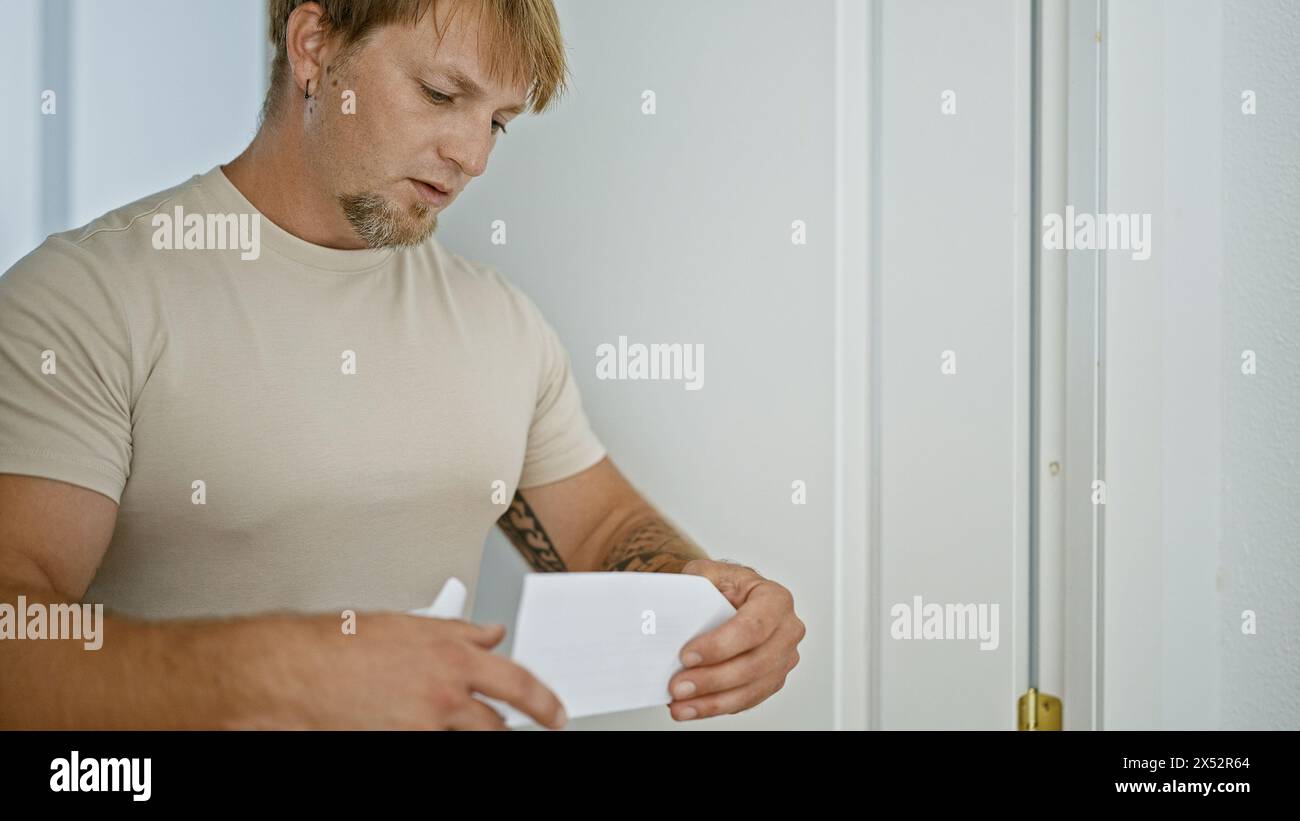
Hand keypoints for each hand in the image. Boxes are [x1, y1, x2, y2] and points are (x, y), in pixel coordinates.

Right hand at [290, 613, 566, 729]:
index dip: (544, 702)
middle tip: (505, 726)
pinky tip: (425, 727)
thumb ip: (459, 631)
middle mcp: (444, 694)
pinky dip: (437, 737)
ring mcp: (424, 725)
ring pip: (468, 740)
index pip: (518, 683)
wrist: (297, 672)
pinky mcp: (403, 742)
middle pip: (496, 724)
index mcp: (453, 657)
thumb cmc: (343, 645)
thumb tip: (491, 634)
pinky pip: (436, 745)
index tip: (555, 713)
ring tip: (449, 721)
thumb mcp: (411, 625)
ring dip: (467, 734)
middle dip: (503, 727)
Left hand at [667, 559, 804, 720]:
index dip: (720, 645)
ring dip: (712, 701)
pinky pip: (747, 701)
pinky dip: (716, 707)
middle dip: (712, 679)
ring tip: (680, 704)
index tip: (687, 655)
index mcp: (775, 599)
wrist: (732, 597)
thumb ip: (695, 585)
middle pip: (754, 663)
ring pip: (751, 688)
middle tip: (679, 685)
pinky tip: (692, 707)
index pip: (752, 627)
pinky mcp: (772, 680)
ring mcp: (784, 659)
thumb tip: (674, 608)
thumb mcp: (709, 573)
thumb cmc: (724, 586)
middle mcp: (787, 630)